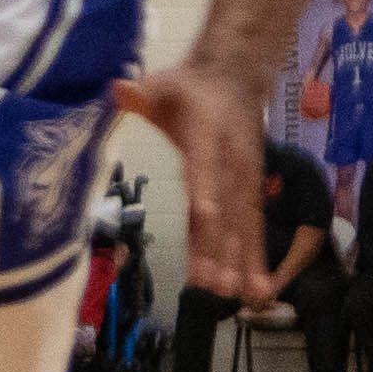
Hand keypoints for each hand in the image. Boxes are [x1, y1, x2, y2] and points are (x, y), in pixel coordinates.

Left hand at [116, 63, 261, 298]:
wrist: (234, 76)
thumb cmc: (189, 85)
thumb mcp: (162, 81)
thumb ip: (141, 91)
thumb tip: (119, 89)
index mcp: (208, 134)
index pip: (206, 165)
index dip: (206, 188)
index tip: (206, 215)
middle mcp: (232, 161)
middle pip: (227, 206)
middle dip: (221, 244)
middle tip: (215, 282)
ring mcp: (245, 179)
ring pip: (242, 223)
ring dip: (240, 260)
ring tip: (237, 295)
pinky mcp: (248, 191)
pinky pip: (249, 227)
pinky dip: (251, 258)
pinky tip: (254, 290)